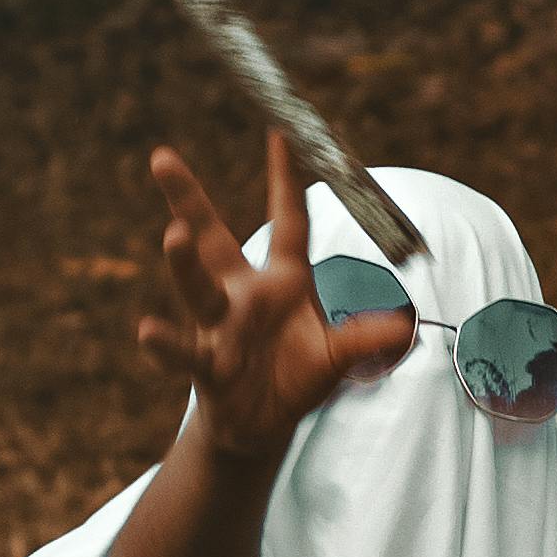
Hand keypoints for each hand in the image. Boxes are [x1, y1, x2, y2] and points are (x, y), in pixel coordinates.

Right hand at [138, 128, 414, 465]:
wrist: (262, 424)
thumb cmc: (297, 378)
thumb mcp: (337, 357)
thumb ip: (364, 337)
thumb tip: (408, 325)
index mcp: (281, 281)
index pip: (287, 220)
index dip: (284, 180)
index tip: (279, 132)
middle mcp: (242, 294)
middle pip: (214, 238)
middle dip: (189, 199)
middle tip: (162, 157)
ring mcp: (219, 327)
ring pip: (197, 288)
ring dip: (185, 263)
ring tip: (174, 233)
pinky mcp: (206, 365)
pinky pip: (184, 351)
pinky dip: (166, 344)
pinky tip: (147, 331)